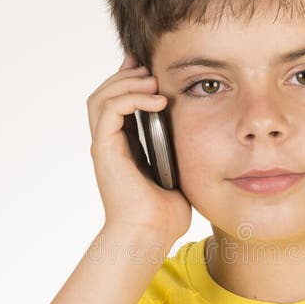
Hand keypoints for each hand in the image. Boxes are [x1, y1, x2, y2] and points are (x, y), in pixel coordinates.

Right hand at [86, 52, 191, 246]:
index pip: (118, 103)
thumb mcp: (178, 175)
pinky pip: (110, 109)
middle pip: (105, 94)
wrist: (149, 235)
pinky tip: (157, 100)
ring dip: (126, 82)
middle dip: (126, 75)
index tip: (152, 68)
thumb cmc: (164, 216)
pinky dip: (131, 97)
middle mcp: (109, 145)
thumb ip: (181, 155)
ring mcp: (104, 147)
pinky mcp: (105, 149)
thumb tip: (203, 144)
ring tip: (153, 81)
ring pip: (101, 97)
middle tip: (150, 68)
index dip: (131, 81)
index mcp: (123, 148)